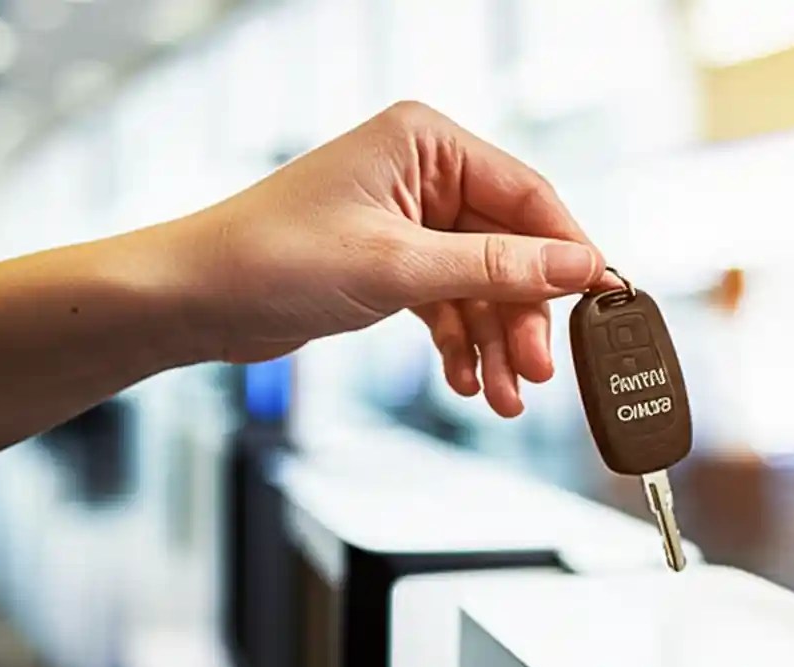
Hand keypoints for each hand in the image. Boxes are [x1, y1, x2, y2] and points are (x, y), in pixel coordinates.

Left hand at [192, 101, 619, 416]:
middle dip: (522, 316)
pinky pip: (449, 302)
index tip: (601, 301)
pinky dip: (459, 343)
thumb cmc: (273, 258)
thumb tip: (581, 267)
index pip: (527, 195)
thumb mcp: (398, 266)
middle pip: (510, 248)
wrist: (192, 301)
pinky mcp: (392, 262)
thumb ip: (498, 267)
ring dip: (494, 342)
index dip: (568, 252)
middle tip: (536, 372)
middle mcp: (423, 173)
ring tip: (502, 396)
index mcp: (426, 142)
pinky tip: (464, 381)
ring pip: (481, 284)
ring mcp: (409, 220)